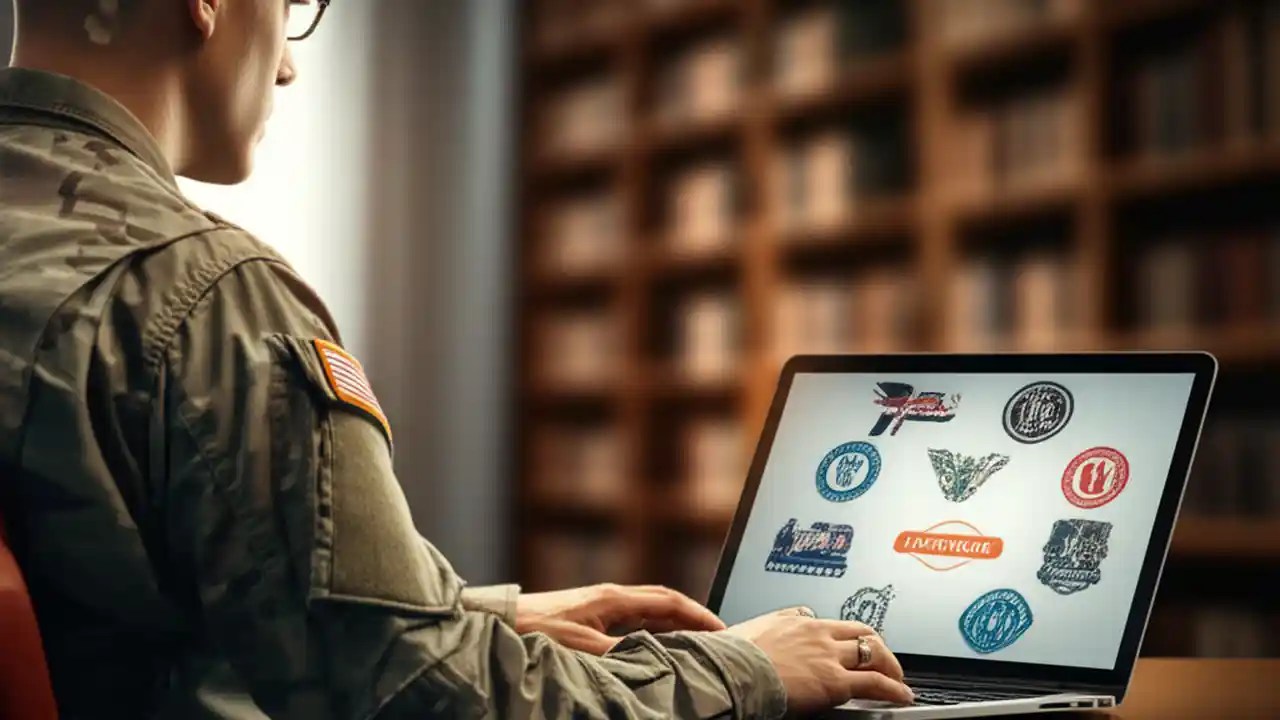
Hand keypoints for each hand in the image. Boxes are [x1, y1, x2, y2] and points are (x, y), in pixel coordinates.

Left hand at [516, 583, 726, 654]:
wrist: (503, 618)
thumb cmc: (538, 629)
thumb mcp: (582, 646)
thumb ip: (620, 652)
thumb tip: (653, 659)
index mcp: (614, 598)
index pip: (668, 601)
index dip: (697, 614)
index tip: (721, 628)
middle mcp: (611, 596)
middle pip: (662, 602)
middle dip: (691, 616)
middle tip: (715, 635)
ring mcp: (600, 603)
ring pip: (648, 610)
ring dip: (672, 623)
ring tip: (692, 641)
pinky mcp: (589, 613)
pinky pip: (632, 618)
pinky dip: (651, 628)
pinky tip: (654, 644)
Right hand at [726, 606, 912, 715]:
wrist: (731, 672)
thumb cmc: (730, 658)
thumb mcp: (745, 634)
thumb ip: (760, 633)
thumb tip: (753, 635)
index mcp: (793, 621)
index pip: (825, 621)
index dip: (840, 634)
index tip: (843, 643)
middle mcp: (815, 632)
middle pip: (858, 631)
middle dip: (874, 644)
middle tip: (881, 659)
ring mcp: (828, 655)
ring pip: (872, 652)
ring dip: (889, 665)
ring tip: (896, 677)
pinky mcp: (835, 681)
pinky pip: (874, 683)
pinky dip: (893, 688)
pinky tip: (901, 695)